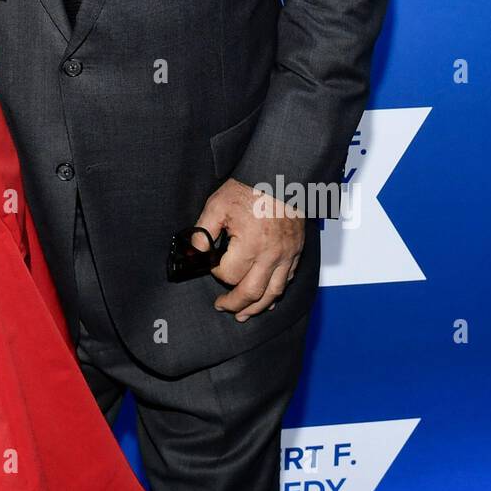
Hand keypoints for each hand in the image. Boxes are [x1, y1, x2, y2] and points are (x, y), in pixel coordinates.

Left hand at [191, 178, 305, 320]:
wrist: (280, 176)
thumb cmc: (249, 188)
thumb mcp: (217, 205)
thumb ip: (202, 232)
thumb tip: (193, 254)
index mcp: (250, 243)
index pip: (229, 275)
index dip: (216, 273)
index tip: (211, 265)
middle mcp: (271, 255)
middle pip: (252, 293)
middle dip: (234, 304)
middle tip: (222, 307)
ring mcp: (287, 255)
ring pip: (273, 293)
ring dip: (257, 307)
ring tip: (244, 315)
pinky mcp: (296, 252)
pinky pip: (288, 280)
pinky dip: (276, 293)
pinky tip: (267, 299)